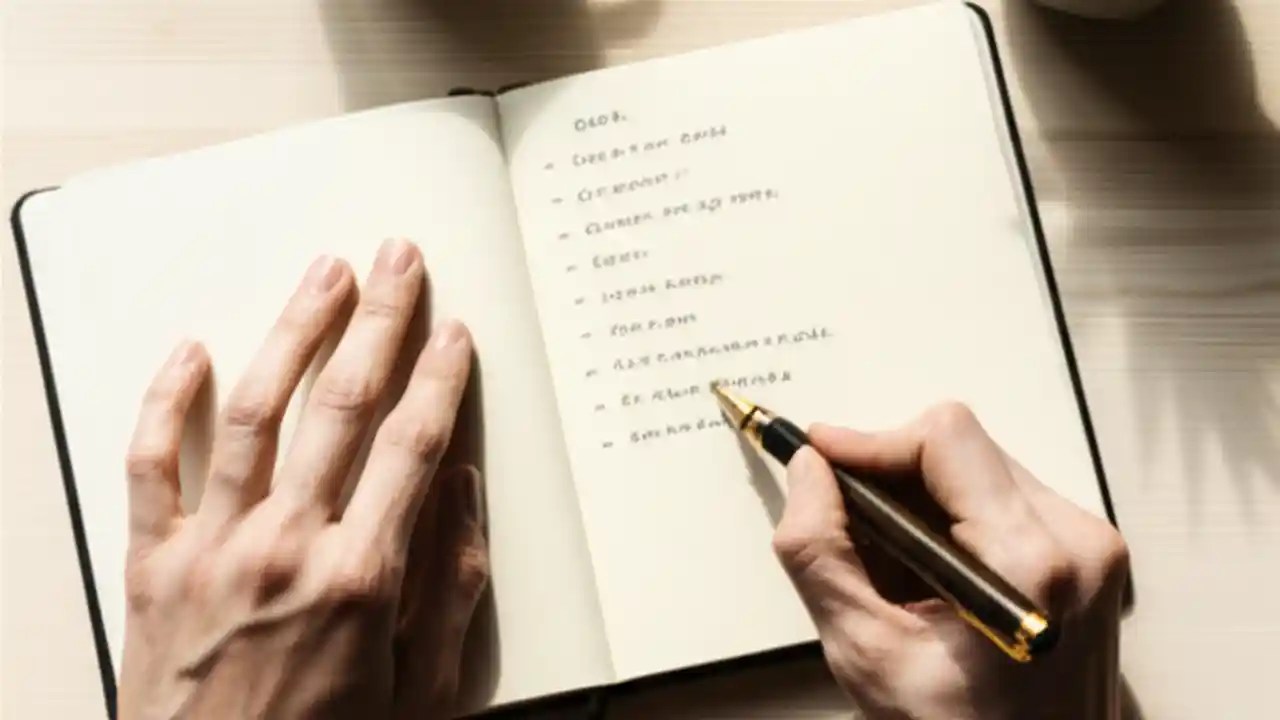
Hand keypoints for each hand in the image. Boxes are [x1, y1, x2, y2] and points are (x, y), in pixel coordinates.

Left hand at [118, 240, 488, 718]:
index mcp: (360, 576)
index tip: (454, 333)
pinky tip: (192, 349)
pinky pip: (151, 463)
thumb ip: (452, 588)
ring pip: (254, 409)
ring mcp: (211, 546)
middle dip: (378, 321)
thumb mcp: (425, 694)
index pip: (412, 445)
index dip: (440, 379)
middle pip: (341, 405)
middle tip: (398, 261)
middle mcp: (284, 545)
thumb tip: (462, 494)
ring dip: (294, 332)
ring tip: (323, 276)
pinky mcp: (152, 561)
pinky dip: (166, 399)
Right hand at [775, 403, 1127, 719]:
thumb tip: (808, 472)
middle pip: (964, 449)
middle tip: (846, 522)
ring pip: (981, 469)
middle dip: (892, 474)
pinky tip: (928, 574)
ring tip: (891, 565)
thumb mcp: (867, 653)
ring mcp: (1091, 550)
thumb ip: (821, 552)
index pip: (946, 439)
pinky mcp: (1088, 558)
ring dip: (920, 499)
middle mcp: (1078, 544)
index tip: (821, 457)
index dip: (871, 441)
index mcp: (1031, 565)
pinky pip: (1005, 501)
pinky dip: (952, 520)